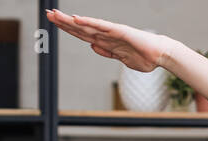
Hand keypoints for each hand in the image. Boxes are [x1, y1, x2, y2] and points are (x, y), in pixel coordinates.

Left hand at [46, 8, 178, 72]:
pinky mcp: (118, 31)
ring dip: (70, 21)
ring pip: (86, 25)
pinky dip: (88, 22)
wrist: (160, 55)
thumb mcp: (121, 58)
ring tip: (55, 15)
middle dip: (63, 22)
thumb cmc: (144, 57)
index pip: (82, 34)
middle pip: (80, 27)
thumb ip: (107, 52)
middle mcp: (105, 34)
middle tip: (48, 14)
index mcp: (105, 41)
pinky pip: (100, 26)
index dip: (68, 28)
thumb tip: (92, 47)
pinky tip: (76, 18)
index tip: (55, 23)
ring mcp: (111, 32)